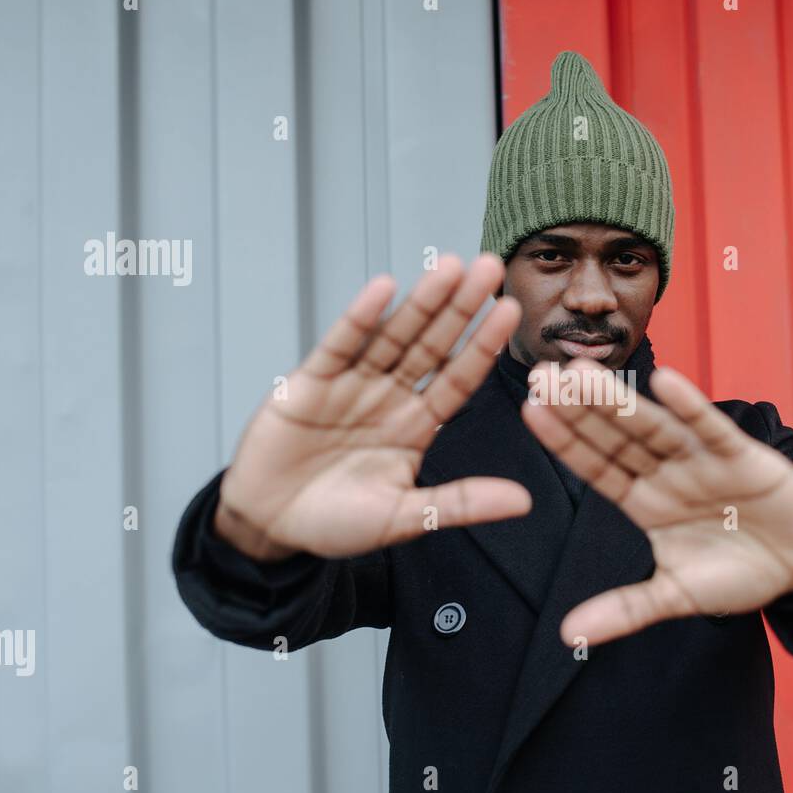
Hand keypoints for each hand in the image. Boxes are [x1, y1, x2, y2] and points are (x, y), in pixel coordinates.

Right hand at [214, 253, 531, 560]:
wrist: (267, 524)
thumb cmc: (334, 523)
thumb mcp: (404, 518)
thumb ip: (460, 503)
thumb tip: (524, 503)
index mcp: (415, 426)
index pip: (458, 378)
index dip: (483, 346)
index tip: (510, 312)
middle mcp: (389, 398)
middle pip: (431, 346)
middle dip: (460, 308)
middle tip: (490, 268)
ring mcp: (351, 386)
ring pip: (392, 337)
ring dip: (420, 303)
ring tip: (449, 268)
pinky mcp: (310, 382)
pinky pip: (339, 345)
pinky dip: (360, 318)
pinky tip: (384, 288)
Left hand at [520, 360, 792, 646]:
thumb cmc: (737, 574)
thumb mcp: (676, 596)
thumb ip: (625, 611)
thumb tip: (567, 635)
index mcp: (644, 501)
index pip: (596, 466)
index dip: (564, 440)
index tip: (530, 409)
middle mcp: (666, 473)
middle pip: (616, 437)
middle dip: (580, 409)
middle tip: (543, 377)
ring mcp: (701, 461)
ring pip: (654, 427)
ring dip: (620, 401)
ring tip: (582, 374)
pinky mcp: (742, 456)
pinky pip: (712, 429)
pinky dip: (691, 407)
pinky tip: (665, 381)